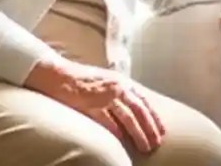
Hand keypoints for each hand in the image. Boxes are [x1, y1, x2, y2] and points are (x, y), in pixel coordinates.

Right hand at [24, 58, 165, 153]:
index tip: (161, 131)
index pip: (144, 101)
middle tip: (156, 143)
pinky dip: (115, 130)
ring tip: (144, 146)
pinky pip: (106, 120)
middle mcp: (117, 87)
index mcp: (122, 82)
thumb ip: (120, 94)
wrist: (59, 74)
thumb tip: (133, 111)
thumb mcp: (107, 82)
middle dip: (150, 128)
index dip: (154, 117)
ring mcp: (104, 95)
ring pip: (128, 117)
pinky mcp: (91, 104)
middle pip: (139, 110)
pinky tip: (121, 140)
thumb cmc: (82, 80)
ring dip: (138, 133)